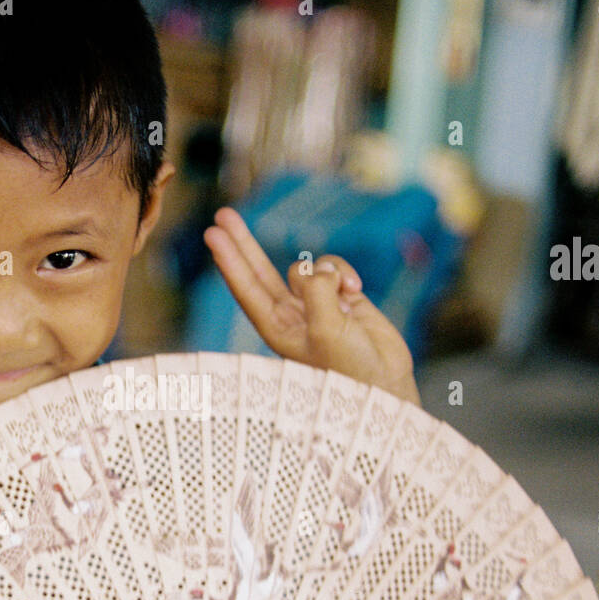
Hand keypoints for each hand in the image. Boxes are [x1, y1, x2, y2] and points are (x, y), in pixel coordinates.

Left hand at [204, 207, 419, 405]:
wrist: (386, 385)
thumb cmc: (350, 370)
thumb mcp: (326, 331)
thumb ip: (316, 293)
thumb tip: (318, 269)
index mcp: (276, 329)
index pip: (246, 288)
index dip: (229, 260)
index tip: (212, 233)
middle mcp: (291, 315)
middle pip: (260, 271)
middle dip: (244, 243)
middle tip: (223, 215)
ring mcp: (316, 305)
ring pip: (306, 267)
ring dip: (324, 270)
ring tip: (345, 294)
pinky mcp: (342, 297)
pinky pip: (333, 268)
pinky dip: (344, 271)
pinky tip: (356, 289)